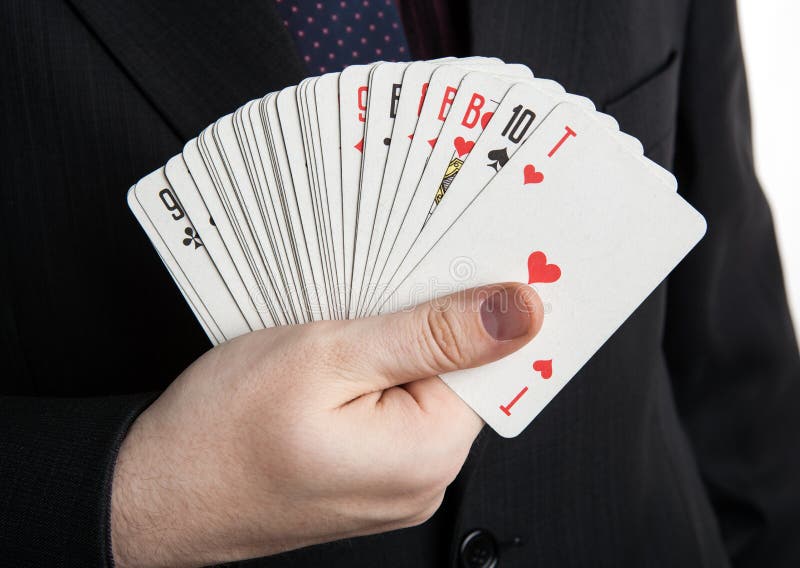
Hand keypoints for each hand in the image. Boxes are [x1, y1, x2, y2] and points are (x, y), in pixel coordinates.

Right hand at [111, 282, 542, 566]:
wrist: (154, 493)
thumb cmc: (221, 434)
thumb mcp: (329, 357)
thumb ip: (431, 334)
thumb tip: (517, 313)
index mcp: (427, 454)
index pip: (493, 364)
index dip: (479, 308)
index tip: (463, 264)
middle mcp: (421, 481)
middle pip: (457, 377)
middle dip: (425, 325)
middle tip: (375, 291)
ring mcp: (393, 487)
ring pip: (420, 392)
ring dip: (392, 350)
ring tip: (340, 331)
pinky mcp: (366, 480)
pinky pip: (391, 415)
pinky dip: (372, 378)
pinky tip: (334, 364)